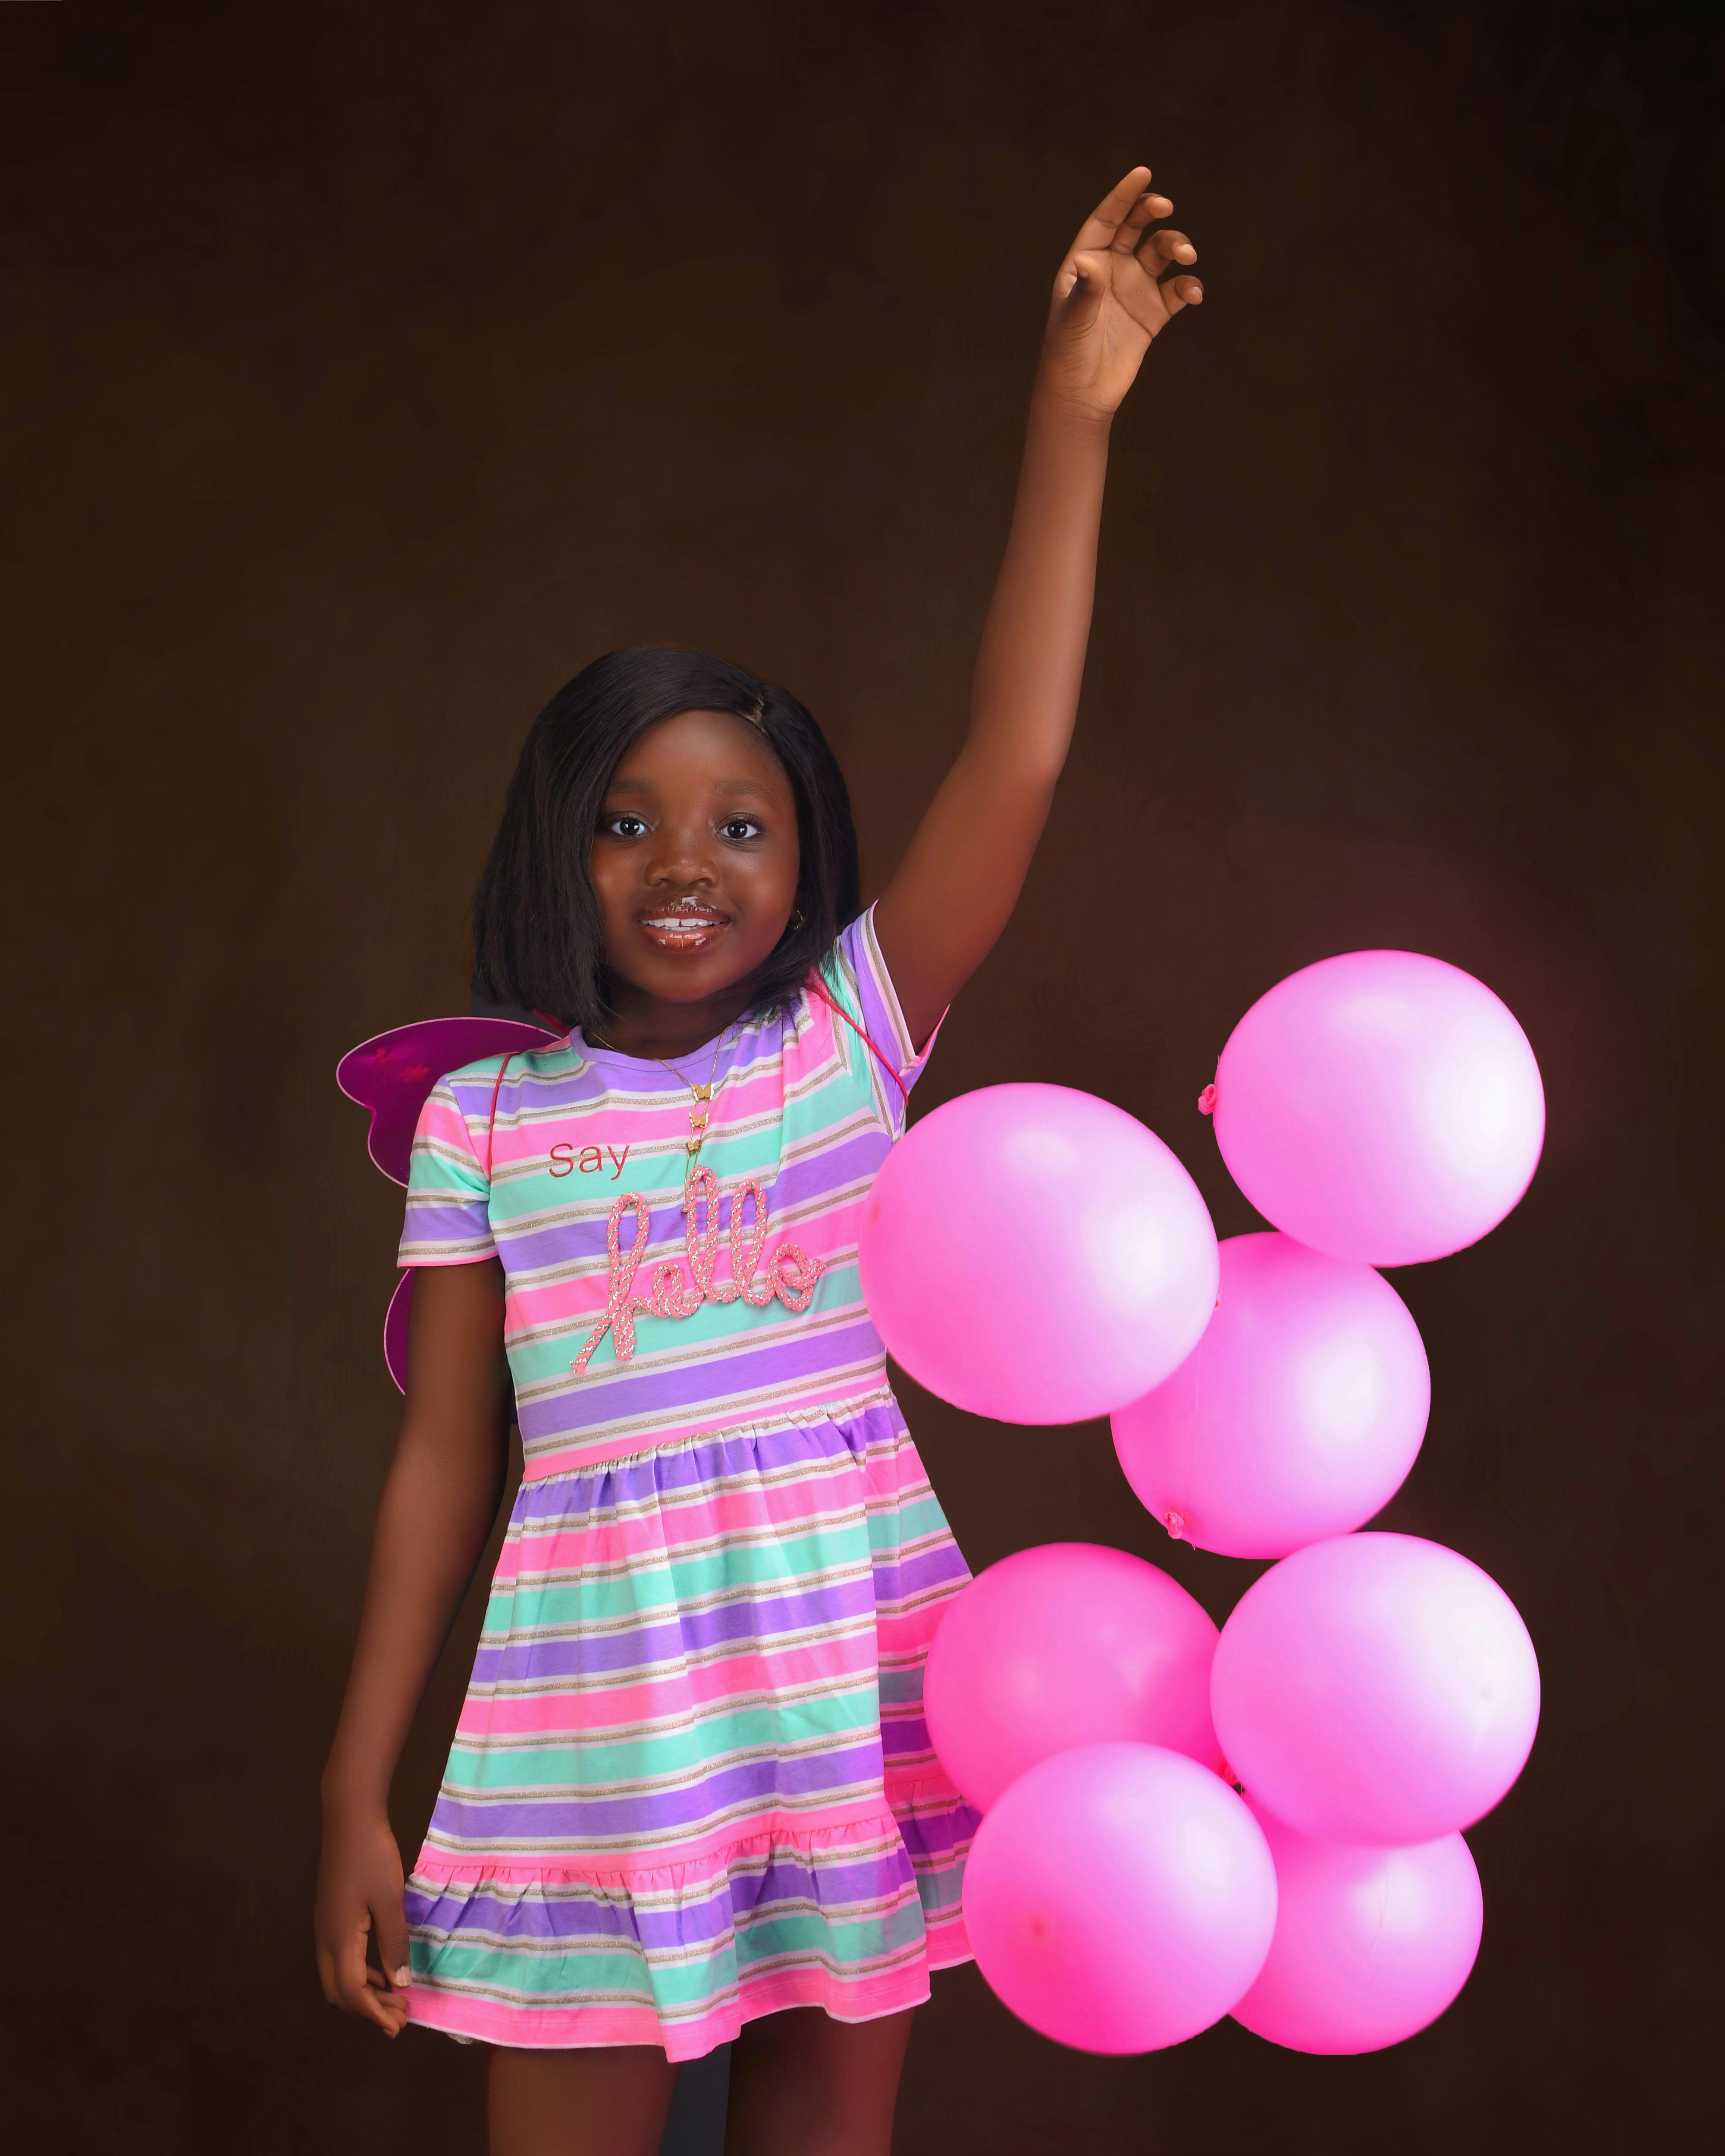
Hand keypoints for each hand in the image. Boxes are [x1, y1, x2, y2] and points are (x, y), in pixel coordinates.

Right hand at [315, 1806, 412, 2036]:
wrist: (349, 1819)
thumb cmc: (372, 1856)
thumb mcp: (389, 1901)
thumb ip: (394, 1943)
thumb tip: (400, 1984)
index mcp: (339, 1940)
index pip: (353, 1993)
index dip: (375, 2015)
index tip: (399, 2027)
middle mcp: (325, 1940)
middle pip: (339, 1994)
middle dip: (368, 2010)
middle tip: (400, 2016)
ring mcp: (325, 1928)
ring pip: (337, 1978)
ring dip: (364, 1993)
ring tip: (395, 1998)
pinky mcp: (331, 1918)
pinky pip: (339, 1959)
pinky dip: (360, 1973)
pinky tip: (381, 1969)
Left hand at [1037, 166, 1202, 417]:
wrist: (1081, 394)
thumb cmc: (1066, 354)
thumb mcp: (1072, 320)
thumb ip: (1084, 290)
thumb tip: (1090, 260)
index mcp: (1086, 262)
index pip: (1106, 219)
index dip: (1124, 195)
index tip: (1143, 173)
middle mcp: (1113, 269)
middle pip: (1136, 226)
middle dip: (1152, 211)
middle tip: (1165, 208)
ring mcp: (1135, 289)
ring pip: (1161, 253)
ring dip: (1176, 246)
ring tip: (1185, 254)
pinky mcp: (1154, 313)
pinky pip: (1177, 291)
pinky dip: (1189, 287)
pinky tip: (1192, 293)